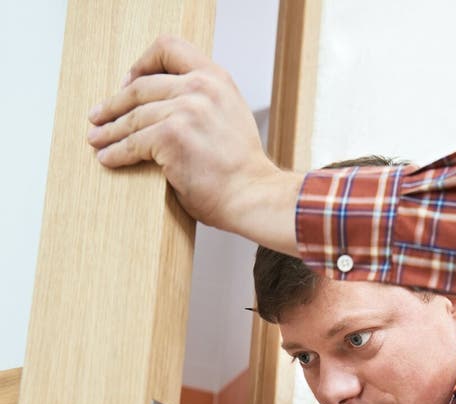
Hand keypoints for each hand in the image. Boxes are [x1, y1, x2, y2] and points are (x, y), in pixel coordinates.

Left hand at [87, 35, 299, 252]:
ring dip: (109, 131)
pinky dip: (116, 153)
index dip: (142, 64)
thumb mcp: (230, 117)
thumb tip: (164, 108)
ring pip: (133, 117)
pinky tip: (108, 159)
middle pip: (141, 86)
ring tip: (96, 140)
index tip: (128, 81)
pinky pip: (132, 143)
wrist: (253, 196)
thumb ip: (202, 103)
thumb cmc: (242, 170)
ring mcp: (184, 110)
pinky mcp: (170, 137)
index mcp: (215, 78)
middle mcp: (199, 87)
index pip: (169, 49)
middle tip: (98, 116)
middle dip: (114, 103)